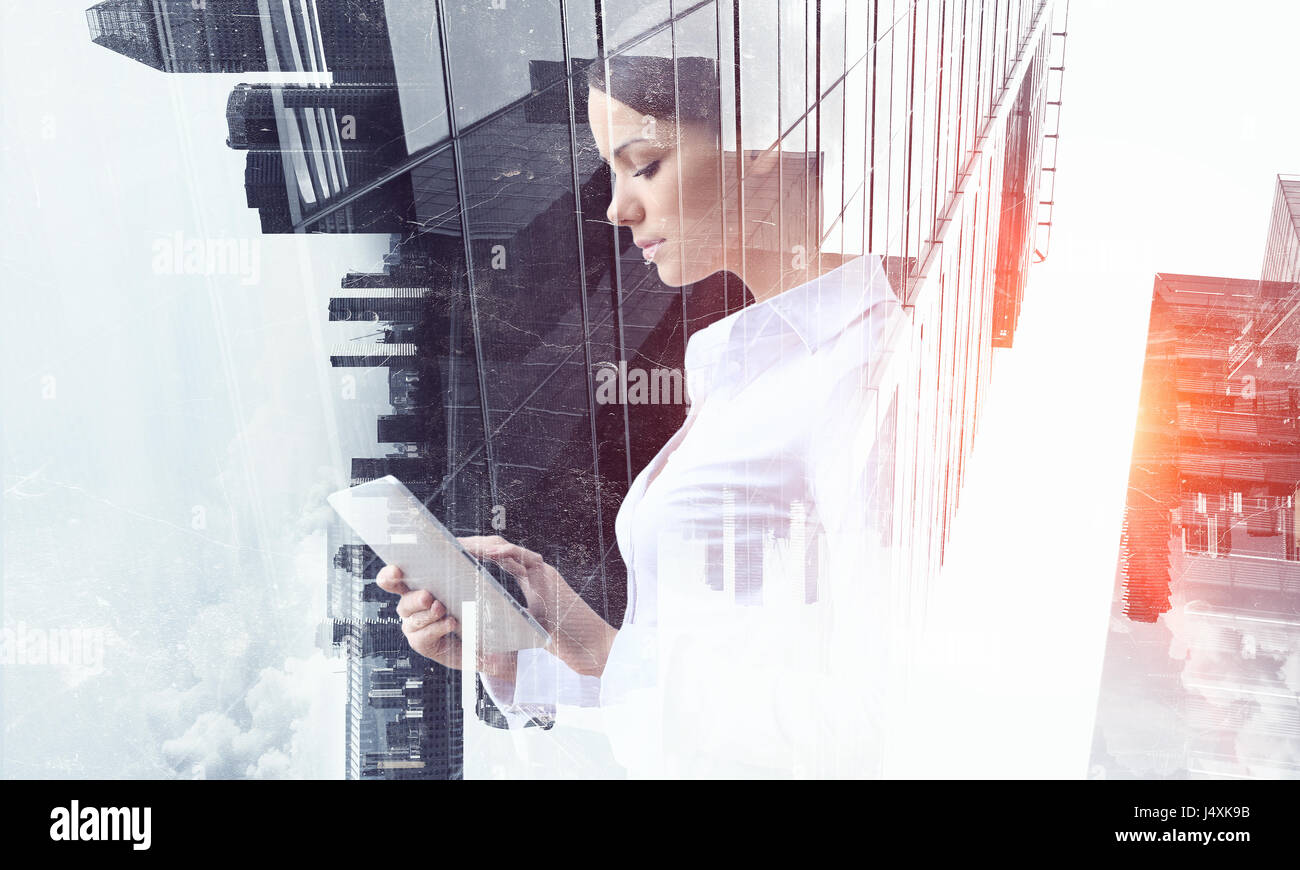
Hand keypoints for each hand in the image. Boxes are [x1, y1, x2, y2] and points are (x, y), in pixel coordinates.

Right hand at [375, 564, 516, 680]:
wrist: (500, 638)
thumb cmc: (491, 599)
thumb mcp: (491, 568)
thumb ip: (481, 550)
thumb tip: (471, 545)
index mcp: (423, 582)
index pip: (397, 576)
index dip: (391, 574)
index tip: (397, 570)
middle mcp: (415, 604)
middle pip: (401, 599)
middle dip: (413, 597)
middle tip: (428, 596)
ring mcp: (418, 625)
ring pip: (411, 618)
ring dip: (427, 614)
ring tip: (441, 608)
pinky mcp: (425, 644)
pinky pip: (422, 637)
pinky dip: (436, 628)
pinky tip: (451, 623)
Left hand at [457, 535, 616, 677]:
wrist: (591, 648)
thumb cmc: (561, 644)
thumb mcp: (526, 630)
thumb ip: (508, 621)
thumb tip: (476, 630)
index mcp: (529, 583)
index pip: (498, 561)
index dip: (476, 555)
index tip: (454, 556)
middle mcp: (535, 573)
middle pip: (500, 550)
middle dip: (474, 546)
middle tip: (450, 545)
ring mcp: (542, 573)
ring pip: (510, 550)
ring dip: (484, 545)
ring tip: (462, 545)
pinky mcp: (549, 577)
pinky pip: (526, 558)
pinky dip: (508, 552)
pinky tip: (491, 553)